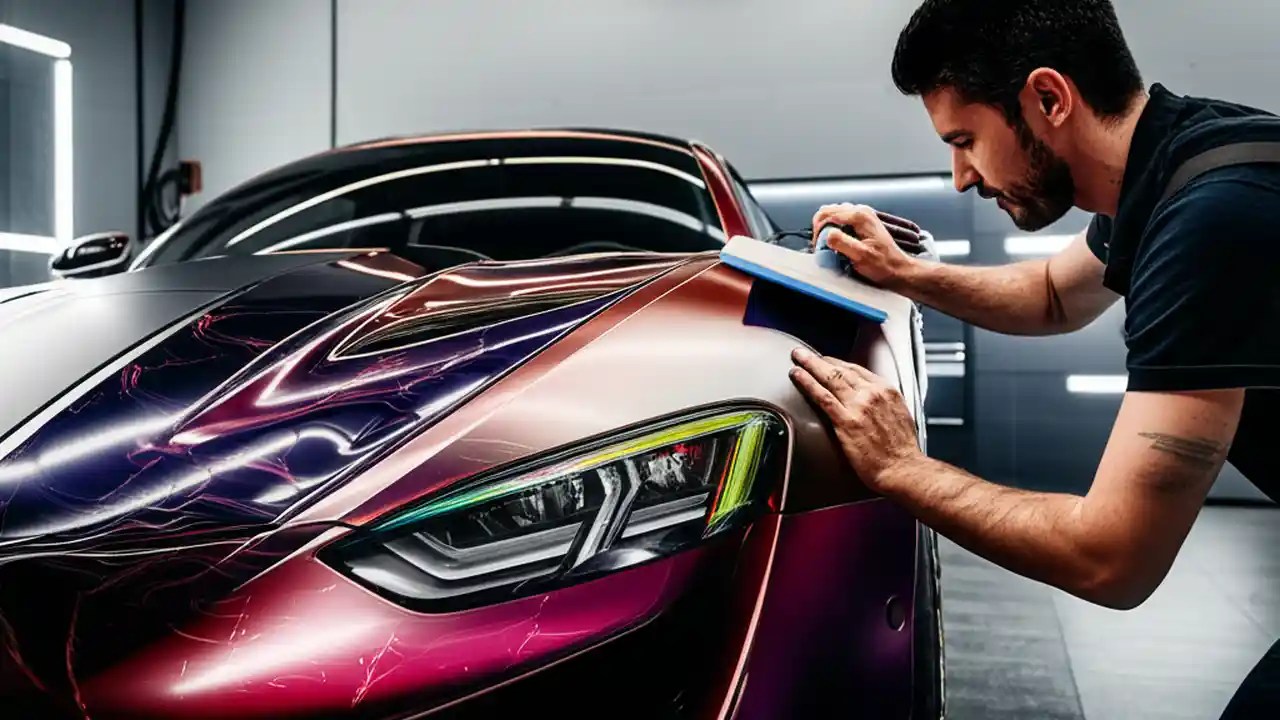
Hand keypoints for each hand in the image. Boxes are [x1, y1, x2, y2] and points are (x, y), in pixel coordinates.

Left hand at [789, 347, 922, 491]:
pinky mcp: (845, 421)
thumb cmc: (901, 450)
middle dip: (819, 359)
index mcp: (885, 391)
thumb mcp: (899, 414)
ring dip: (809, 364)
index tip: (826, 361)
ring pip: (829, 377)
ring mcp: (858, 406)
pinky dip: (807, 383)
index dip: (837, 363)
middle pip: (840, 369)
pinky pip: (822, 396)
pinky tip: (797, 376)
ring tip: (797, 358)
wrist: (902, 468)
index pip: (856, 369)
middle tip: (804, 353)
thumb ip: (882, 402)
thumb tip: (871, 400)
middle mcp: (872, 394)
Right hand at [810, 204, 921, 287]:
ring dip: (826, 227)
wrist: (898, 269)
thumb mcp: (860, 256)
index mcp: (859, 216)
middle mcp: (861, 211)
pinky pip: (841, 219)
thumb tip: (827, 234)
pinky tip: (837, 241)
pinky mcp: (862, 221)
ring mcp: (862, 215)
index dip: (818, 231)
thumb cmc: (882, 265)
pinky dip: (834, 228)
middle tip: (821, 245)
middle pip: (828, 211)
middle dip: (820, 227)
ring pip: (833, 214)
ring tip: (828, 244)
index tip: (818, 247)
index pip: (827, 215)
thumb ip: (842, 243)